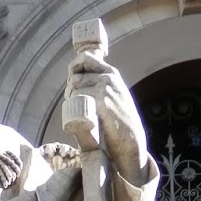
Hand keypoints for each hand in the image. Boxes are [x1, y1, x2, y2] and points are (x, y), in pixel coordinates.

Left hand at [65, 54, 147, 177]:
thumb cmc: (120, 125)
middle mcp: (108, 77)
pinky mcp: (100, 100)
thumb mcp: (113, 99)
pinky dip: (73, 109)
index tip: (71, 80)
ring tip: (77, 114)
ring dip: (70, 100)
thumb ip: (99, 89)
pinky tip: (79, 118)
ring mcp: (105, 88)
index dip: (74, 67)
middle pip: (75, 76)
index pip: (86, 58)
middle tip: (72, 104)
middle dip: (69, 90)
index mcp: (111, 74)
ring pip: (74, 87)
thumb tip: (76, 84)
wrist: (131, 141)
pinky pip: (77, 98)